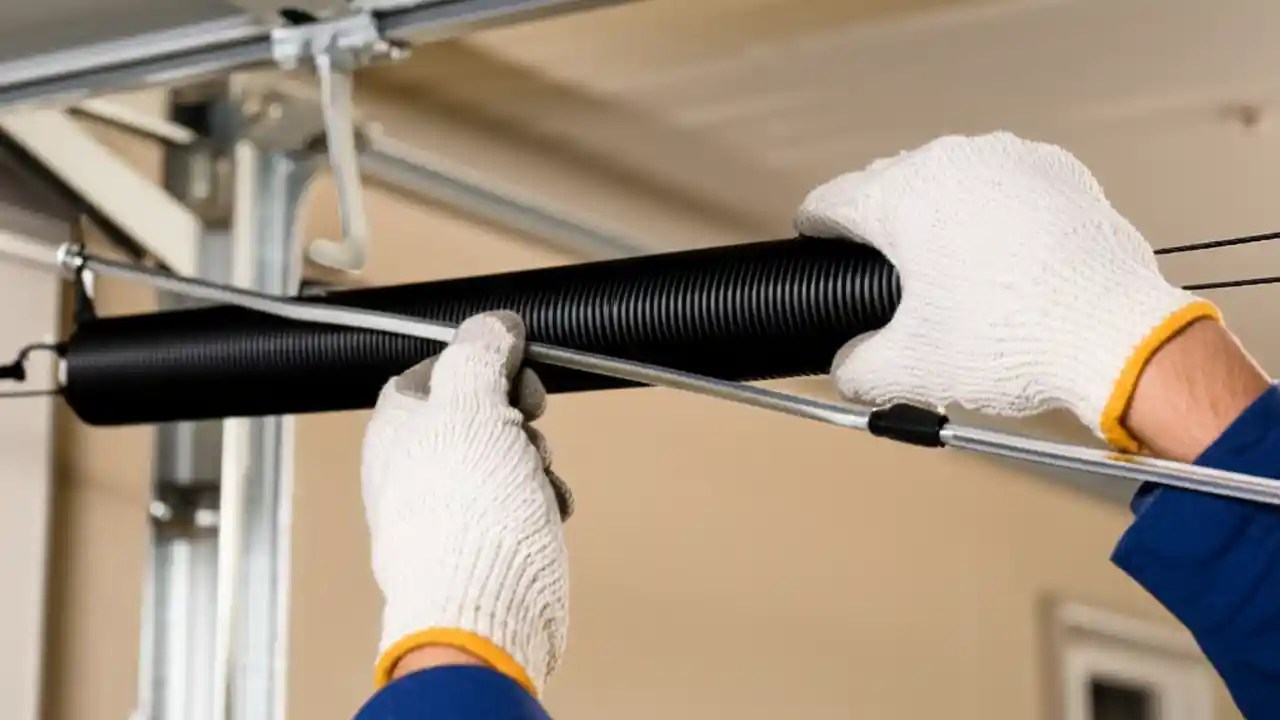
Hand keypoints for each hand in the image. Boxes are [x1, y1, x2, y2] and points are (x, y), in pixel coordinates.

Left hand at [362, 311, 570, 695]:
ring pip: (508, 453)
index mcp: (397, 426)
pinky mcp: (482, 537)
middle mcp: (417, 463)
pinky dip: (541, 499)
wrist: (482, 606)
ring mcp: (449, 503)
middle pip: (480, 409)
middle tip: (528, 421)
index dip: (480, 360)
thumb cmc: (463, 514)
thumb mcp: (472, 407)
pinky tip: (544, 509)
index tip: (511, 364)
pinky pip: (520, 498)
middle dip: (519, 415)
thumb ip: (478, 355)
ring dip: (535, 460)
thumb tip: (490, 325)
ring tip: (533, 479)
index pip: (438, 367)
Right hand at [796, 132, 1219, 450]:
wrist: (1114, 336)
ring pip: (948, 179)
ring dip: (938, 215)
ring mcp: (1010, 160)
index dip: (815, 230)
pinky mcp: (1057, 172)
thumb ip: (858, 369)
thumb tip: (850, 367)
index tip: (816, 242)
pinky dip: (994, 212)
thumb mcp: (912, 369)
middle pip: (889, 184)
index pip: (831, 199)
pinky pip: (1003, 183)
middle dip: (881, 227)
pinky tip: (1004, 259)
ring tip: (953, 272)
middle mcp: (954, 161)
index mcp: (904, 195)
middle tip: (890, 278)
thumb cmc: (1018, 340)